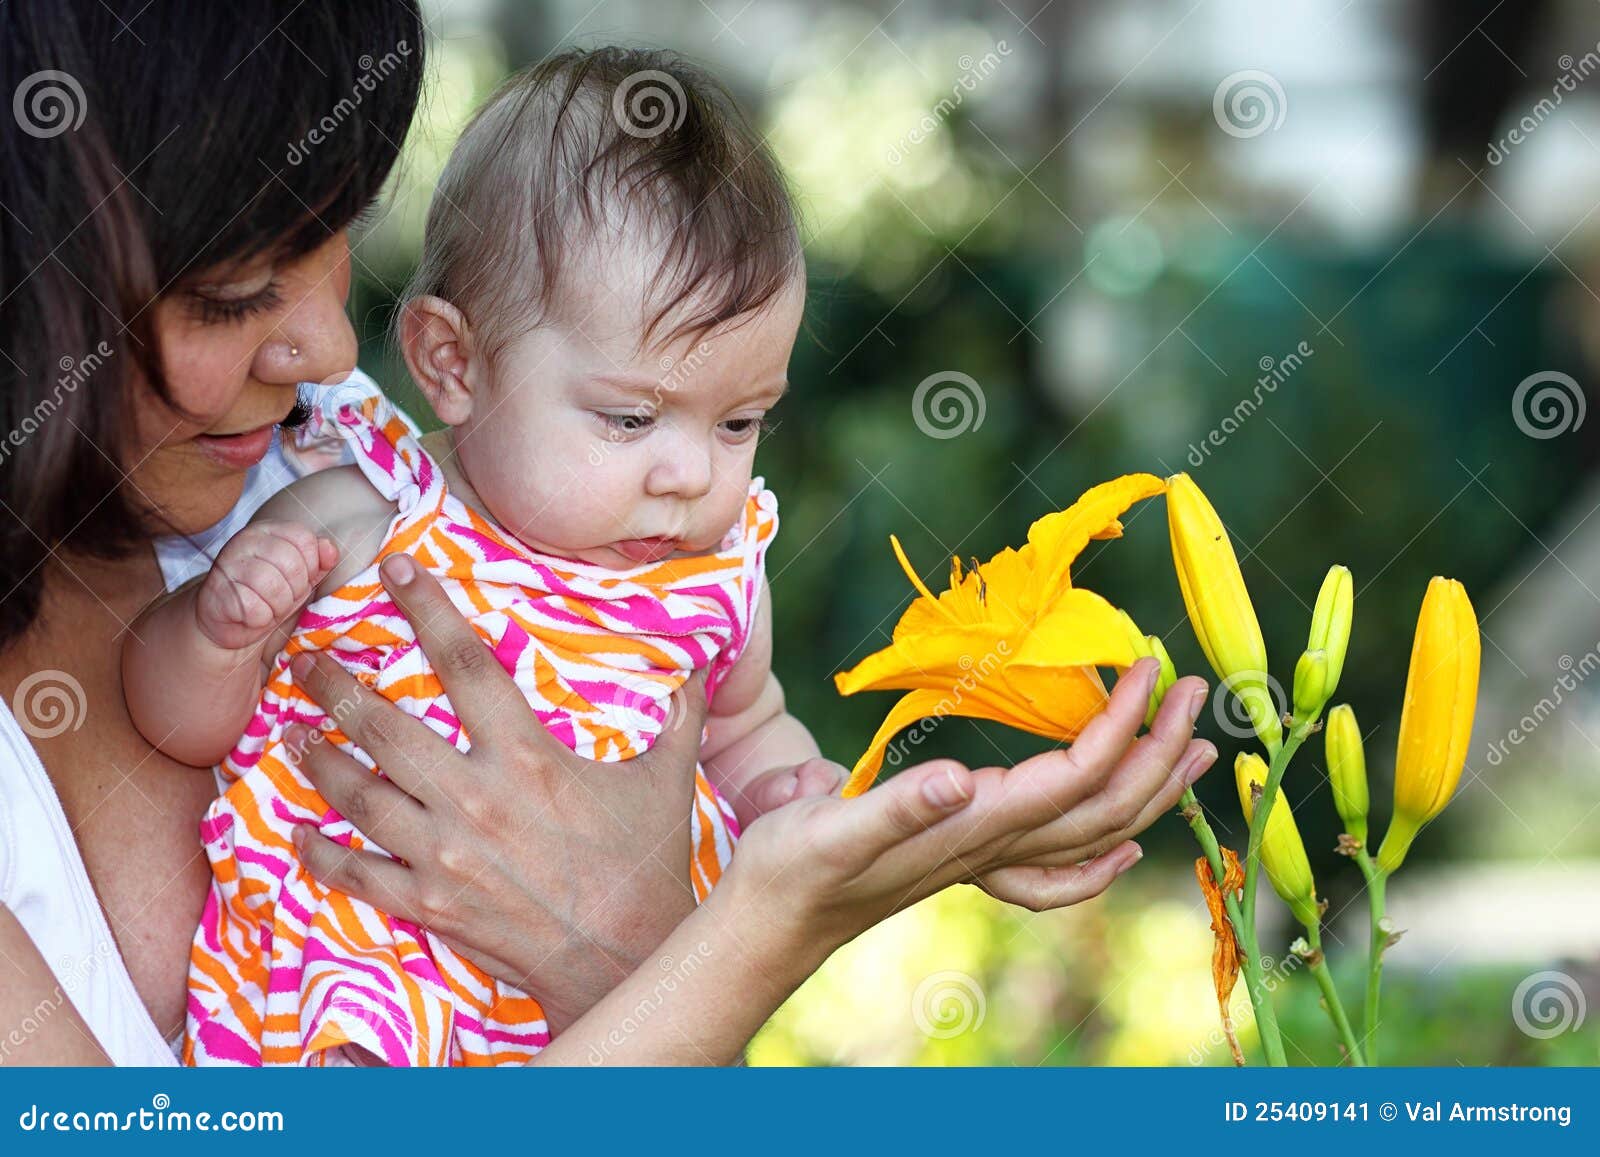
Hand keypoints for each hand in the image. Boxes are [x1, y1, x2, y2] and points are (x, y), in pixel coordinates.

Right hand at [195, 520, 335, 650]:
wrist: (230, 621)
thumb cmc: (270, 594)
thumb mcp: (301, 576)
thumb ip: (319, 560)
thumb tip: (329, 549)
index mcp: (269, 530)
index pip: (305, 539)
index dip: (310, 565)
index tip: (299, 578)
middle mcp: (246, 540)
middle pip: (292, 564)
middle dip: (295, 590)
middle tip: (282, 597)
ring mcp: (227, 564)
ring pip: (273, 586)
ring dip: (278, 606)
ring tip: (268, 606)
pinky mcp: (216, 592)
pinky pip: (254, 609)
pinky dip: (260, 618)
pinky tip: (252, 615)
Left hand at [283, 553, 705, 1033]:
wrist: (625, 960)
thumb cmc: (647, 868)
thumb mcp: (669, 782)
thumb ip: (679, 717)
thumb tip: (702, 664)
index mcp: (528, 757)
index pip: (467, 665)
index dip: (429, 609)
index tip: (397, 571)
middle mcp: (474, 798)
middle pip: (384, 727)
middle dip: (335, 686)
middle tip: (303, 659)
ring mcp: (443, 854)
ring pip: (357, 794)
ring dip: (316, 758)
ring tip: (290, 731)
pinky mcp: (428, 904)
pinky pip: (357, 872)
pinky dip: (319, 851)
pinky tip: (297, 831)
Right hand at [716, 658, 1214, 955]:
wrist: (773, 921)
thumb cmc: (795, 866)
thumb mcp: (832, 827)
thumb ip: (898, 805)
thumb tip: (957, 780)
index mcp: (973, 826)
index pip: (1075, 773)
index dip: (1119, 722)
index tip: (1147, 666)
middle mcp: (995, 847)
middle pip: (1106, 804)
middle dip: (1159, 748)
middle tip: (1196, 690)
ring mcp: (989, 861)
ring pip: (1096, 833)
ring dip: (1150, 789)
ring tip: (1195, 748)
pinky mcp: (972, 862)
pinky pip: (1062, 868)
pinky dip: (1107, 854)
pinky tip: (1127, 845)